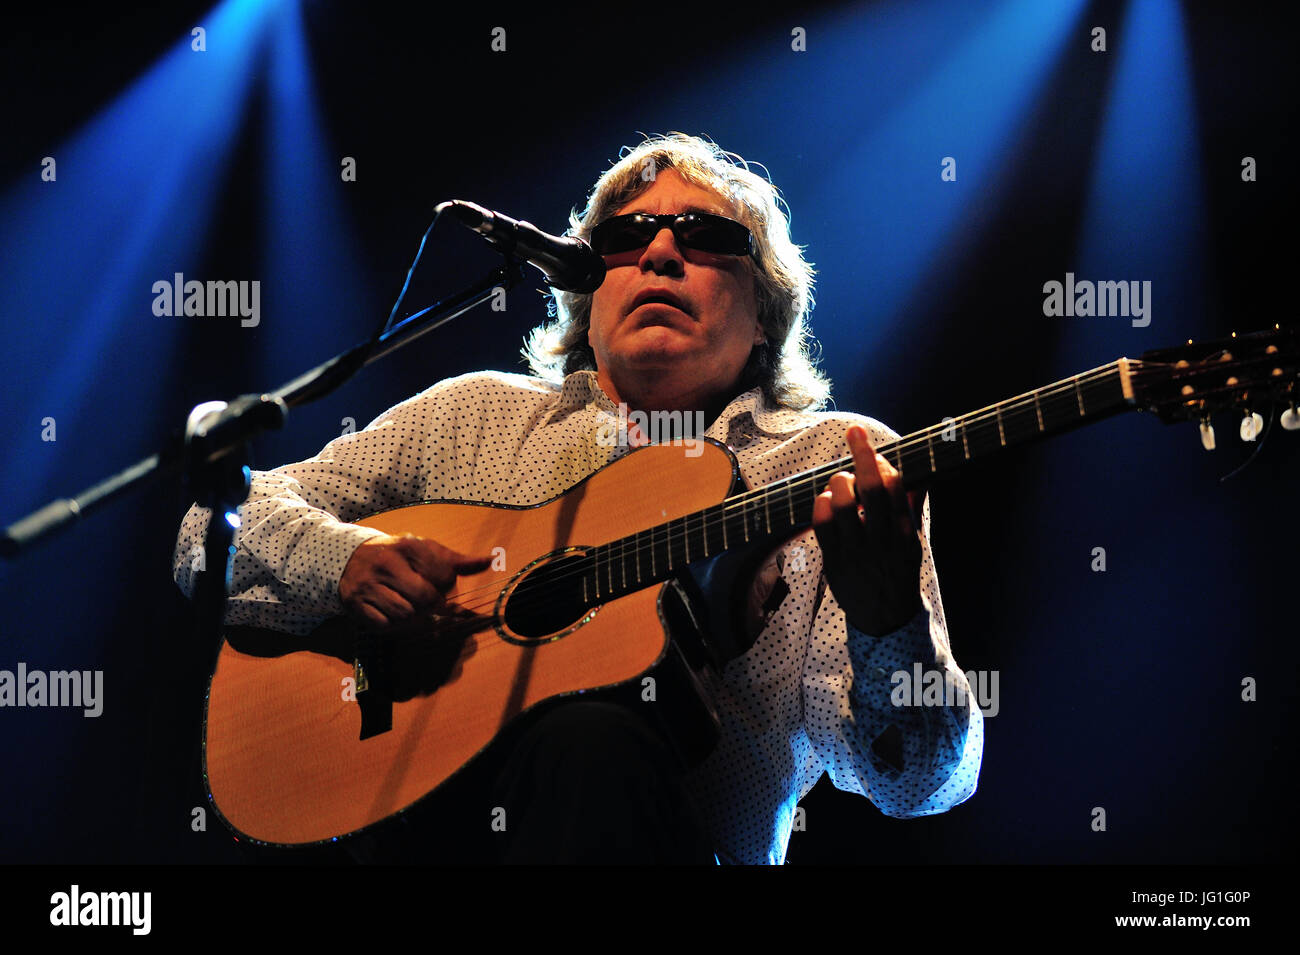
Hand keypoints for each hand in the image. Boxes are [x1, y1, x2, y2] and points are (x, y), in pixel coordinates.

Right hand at [339, 533, 492, 630]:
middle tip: (430, 602)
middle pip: (426, 598)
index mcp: (407, 546)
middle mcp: (386, 564)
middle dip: (433, 605)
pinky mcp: (357, 605)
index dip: (447, 585)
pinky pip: (386, 626)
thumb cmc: (398, 557)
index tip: (440, 583)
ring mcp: (369, 585)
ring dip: (416, 618)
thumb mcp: (425, 550)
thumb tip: (489, 561)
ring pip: (406, 615)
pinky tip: (396, 615)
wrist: (348, 559)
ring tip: (413, 607)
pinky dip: (396, 626)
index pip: (443, 575)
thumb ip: (457, 560)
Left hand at [812, 425, 923, 636]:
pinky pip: (822, 527)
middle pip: (872, 490)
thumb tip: (919, 476)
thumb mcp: (913, 543)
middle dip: (862, 455)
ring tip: (840, 480)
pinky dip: (821, 505)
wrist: (885, 619)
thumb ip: (911, 509)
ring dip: (839, 483)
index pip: (897, 489)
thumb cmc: (898, 571)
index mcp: (905, 533)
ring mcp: (857, 553)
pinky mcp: (834, 563)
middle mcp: (882, 541)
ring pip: (843, 506)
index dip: (883, 462)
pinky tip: (826, 500)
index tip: (872, 447)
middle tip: (854, 431)